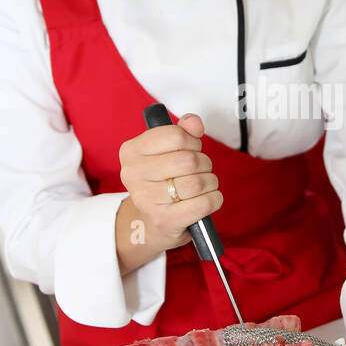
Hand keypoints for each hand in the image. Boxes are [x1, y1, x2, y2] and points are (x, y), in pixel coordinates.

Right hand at [117, 112, 222, 263]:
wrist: (154, 222)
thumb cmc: (163, 182)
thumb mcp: (167, 152)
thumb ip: (183, 131)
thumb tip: (194, 123)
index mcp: (132, 151)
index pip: (176, 135)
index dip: (193, 142)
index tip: (191, 149)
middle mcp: (133, 174)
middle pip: (189, 160)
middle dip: (204, 164)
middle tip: (200, 170)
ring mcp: (146, 200)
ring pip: (198, 182)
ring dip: (210, 182)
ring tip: (203, 186)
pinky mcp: (164, 220)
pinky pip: (203, 204)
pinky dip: (214, 199)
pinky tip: (207, 199)